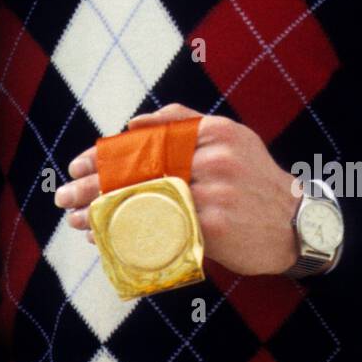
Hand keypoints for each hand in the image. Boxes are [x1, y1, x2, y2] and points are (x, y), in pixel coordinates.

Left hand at [54, 103, 298, 276]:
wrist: (297, 224)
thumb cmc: (254, 180)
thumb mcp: (229, 137)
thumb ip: (183, 123)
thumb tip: (129, 125)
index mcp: (213, 131)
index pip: (146, 139)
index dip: (105, 154)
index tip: (78, 165)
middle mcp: (214, 157)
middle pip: (139, 169)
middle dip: (94, 184)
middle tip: (64, 195)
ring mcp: (215, 192)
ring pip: (145, 200)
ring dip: (103, 212)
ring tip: (76, 218)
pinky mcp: (215, 226)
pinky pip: (161, 228)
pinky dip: (129, 234)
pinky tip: (107, 239)